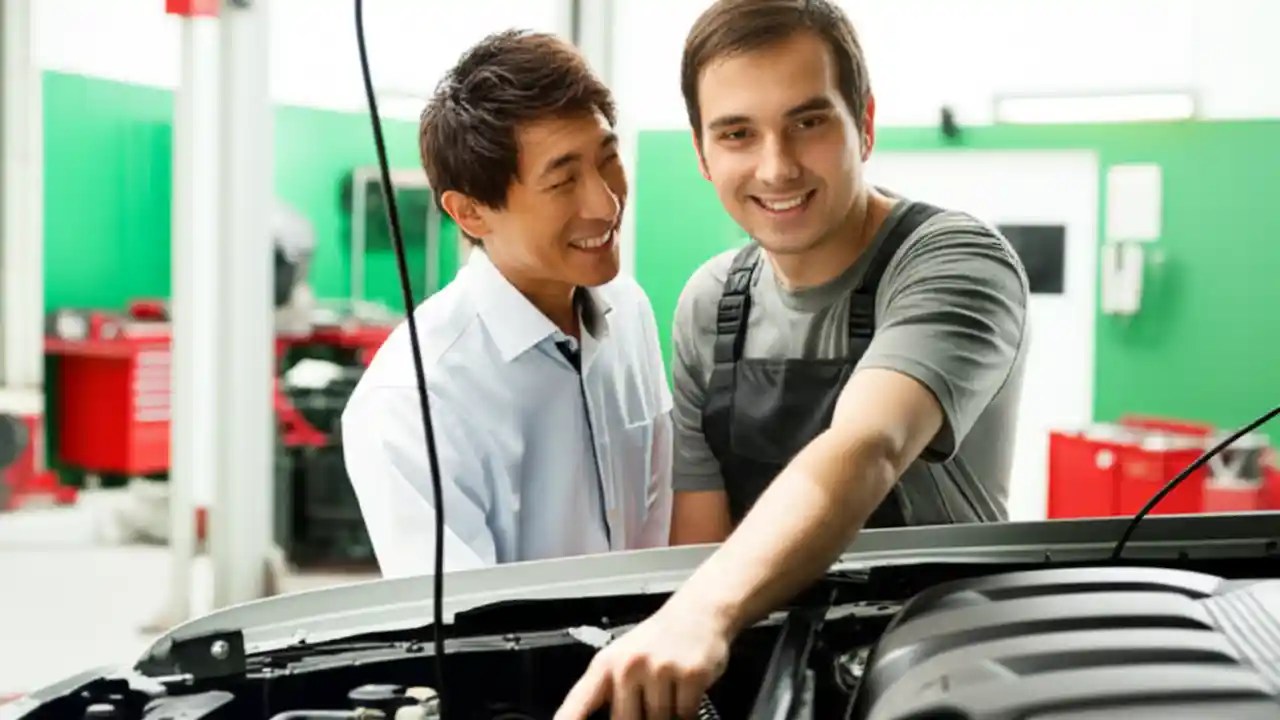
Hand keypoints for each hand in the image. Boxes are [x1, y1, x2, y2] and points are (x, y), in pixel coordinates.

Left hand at [554, 601, 731, 719]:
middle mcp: (628, 666)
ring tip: (670, 689)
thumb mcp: (623, 659)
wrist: (698, 611)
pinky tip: (686, 691)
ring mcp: (659, 670)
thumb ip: (610, 692)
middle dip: (640, 718)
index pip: (578, 704)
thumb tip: (612, 719)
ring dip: (667, 713)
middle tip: (650, 698)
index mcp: (605, 664)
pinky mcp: (690, 674)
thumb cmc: (657, 641)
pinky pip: (685, 715)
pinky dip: (688, 711)